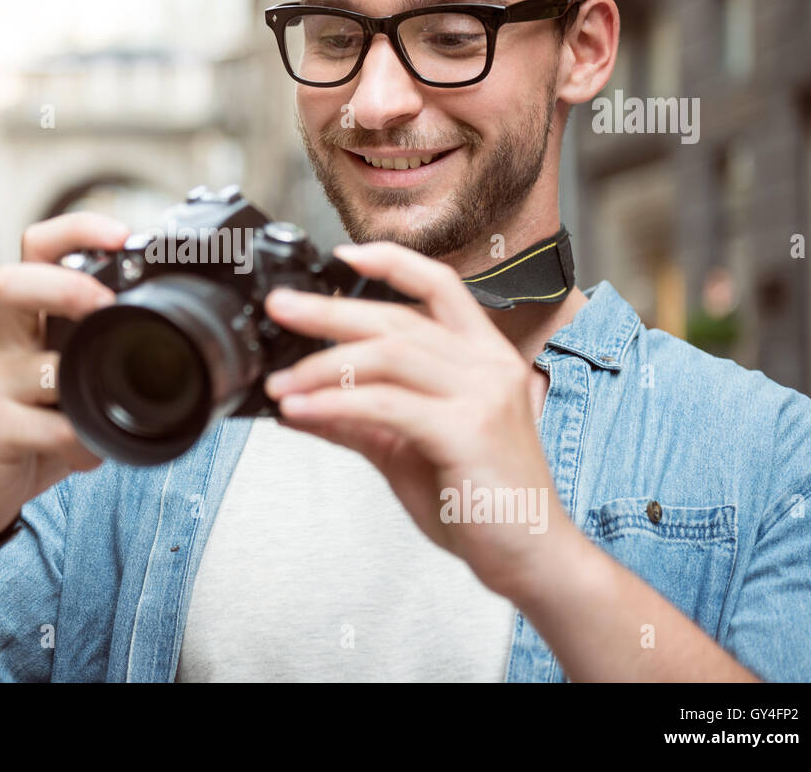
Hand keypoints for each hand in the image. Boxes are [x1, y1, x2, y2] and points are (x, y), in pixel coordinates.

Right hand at [0, 212, 129, 542]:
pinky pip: (46, 428)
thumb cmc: (35, 420)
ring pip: (27, 362)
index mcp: (33, 317)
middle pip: (10, 282)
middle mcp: (9, 340)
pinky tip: (91, 451)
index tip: (121, 234)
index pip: (38, 249)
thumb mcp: (72, 376)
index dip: (76, 231)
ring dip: (78, 381)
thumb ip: (104, 352)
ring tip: (109, 399)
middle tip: (105, 306)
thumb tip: (182, 338)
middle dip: (63, 287)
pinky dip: (80, 441)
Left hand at [261, 241, 575, 599]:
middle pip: (397, 318)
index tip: (342, 254)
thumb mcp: (406, 450)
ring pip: (388, 355)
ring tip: (281, 380)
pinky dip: (335, 404)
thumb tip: (298, 404)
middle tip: (280, 309)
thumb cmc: (480, 501)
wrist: (530, 555)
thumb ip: (358, 421)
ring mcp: (481, 394)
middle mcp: (487, 365)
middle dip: (329, 311)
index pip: (439, 285)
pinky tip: (301, 411)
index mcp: (482, 357)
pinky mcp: (467, 430)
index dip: (391, 262)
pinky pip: (387, 404)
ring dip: (322, 365)